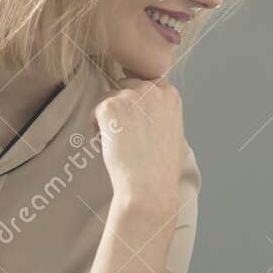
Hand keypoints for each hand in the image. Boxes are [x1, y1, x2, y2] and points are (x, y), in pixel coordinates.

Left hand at [95, 77, 184, 216]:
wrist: (148, 188)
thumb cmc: (162, 171)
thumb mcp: (176, 135)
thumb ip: (165, 117)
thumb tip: (155, 114)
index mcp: (170, 95)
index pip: (145, 83)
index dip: (137, 103)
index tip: (135, 122)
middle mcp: (152, 90)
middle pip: (125, 86)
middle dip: (121, 107)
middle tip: (123, 135)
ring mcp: (131, 97)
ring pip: (108, 98)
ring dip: (108, 118)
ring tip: (117, 144)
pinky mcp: (110, 107)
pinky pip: (95, 110)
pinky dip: (96, 127)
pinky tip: (107, 145)